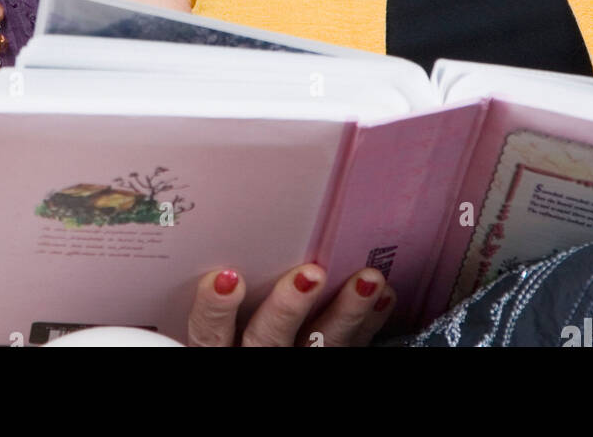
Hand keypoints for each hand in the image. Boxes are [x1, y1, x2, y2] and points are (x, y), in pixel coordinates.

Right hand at [187, 263, 394, 345]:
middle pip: (267, 340)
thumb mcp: (224, 315)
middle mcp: (256, 357)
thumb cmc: (238, 326)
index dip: (216, 309)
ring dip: (346, 311)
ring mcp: (295, 361)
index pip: (209, 334)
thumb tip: (223, 232)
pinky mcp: (328, 360)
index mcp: (222, 346)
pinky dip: (370, 321)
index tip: (227, 277)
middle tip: (310, 274)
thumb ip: (223, 284)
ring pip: (320, 345)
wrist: (271, 352)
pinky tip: (383, 295)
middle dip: (289, 308)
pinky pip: (352, 347)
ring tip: (366, 280)